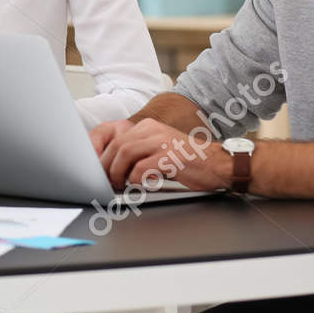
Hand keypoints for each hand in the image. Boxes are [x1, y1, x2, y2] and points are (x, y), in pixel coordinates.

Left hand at [95, 118, 227, 191]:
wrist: (220, 164)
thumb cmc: (188, 162)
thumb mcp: (159, 149)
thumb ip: (137, 153)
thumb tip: (110, 168)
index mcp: (147, 127)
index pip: (112, 135)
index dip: (98, 152)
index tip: (93, 168)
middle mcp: (152, 130)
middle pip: (116, 145)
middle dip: (106, 166)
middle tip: (106, 182)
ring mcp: (161, 142)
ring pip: (125, 153)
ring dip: (117, 173)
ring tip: (120, 185)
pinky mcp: (170, 157)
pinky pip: (142, 168)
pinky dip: (136, 179)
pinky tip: (142, 185)